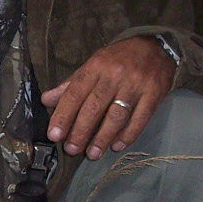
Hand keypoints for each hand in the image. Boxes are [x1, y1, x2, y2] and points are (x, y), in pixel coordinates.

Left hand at [40, 36, 174, 158]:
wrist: (156, 47)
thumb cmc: (119, 58)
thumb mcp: (93, 64)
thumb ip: (71, 84)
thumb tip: (46, 100)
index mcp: (96, 66)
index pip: (75, 93)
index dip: (63, 115)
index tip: (54, 134)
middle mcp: (115, 75)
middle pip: (94, 107)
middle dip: (80, 131)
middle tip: (71, 149)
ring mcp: (135, 85)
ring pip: (116, 116)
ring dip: (102, 138)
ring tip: (92, 154)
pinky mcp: (153, 94)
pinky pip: (140, 119)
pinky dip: (127, 135)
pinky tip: (116, 146)